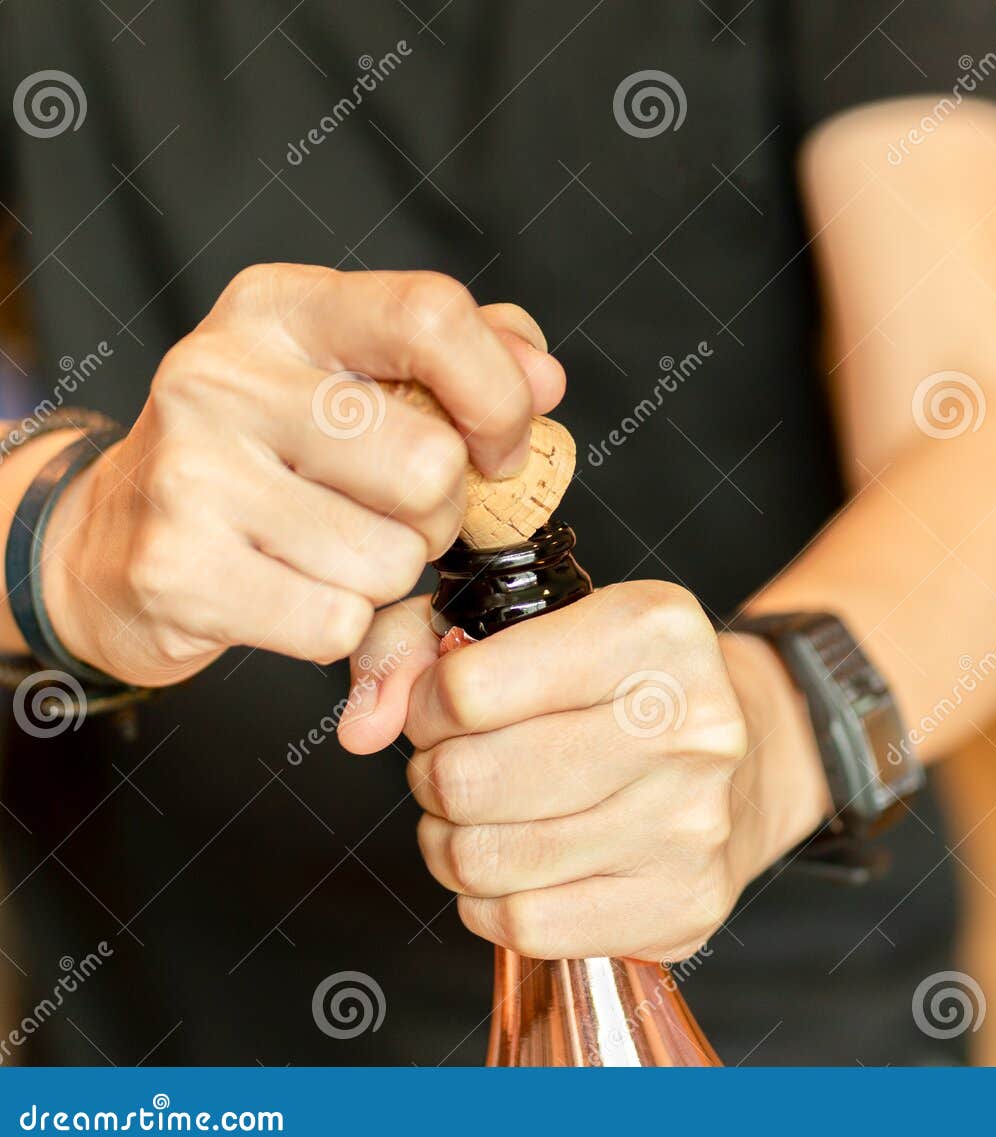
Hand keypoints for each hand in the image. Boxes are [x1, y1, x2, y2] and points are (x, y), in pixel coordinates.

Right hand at [40, 264, 564, 685]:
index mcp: (280, 308)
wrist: (110, 543)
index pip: (430, 315)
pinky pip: (337, 624)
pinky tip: (293, 593)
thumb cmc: (266, 456)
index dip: (498, 396)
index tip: (501, 448)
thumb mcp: (353, 377)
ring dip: (388, 576)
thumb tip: (544, 378)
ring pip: (390, 558)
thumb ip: (464, 359)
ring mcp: (189, 473)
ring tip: (332, 550)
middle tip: (394, 515)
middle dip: (440, 513)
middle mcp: (220, 374)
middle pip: (428, 464)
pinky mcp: (175, 570)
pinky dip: (340, 627)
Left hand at [339, 581, 830, 961]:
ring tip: (482, 817)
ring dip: (454, 844)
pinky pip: (524, 925)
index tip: (446, 708)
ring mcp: (693, 822)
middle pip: (470, 781)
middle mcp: (689, 724)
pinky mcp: (684, 902)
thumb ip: (411, 641)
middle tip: (457, 768)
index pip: (466, 690)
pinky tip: (519, 866)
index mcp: (652, 630)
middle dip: (435, 779)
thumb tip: (360, 726)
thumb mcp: (524, 621)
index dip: (426, 707)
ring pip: (488, 861)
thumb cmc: (615, 685)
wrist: (747, 754)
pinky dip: (492, 903)